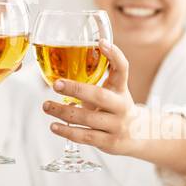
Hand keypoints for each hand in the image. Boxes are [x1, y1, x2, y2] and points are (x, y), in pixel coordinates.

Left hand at [43, 41, 139, 156]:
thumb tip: (64, 61)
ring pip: (88, 118)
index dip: (114, 55)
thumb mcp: (114, 90)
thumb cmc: (117, 108)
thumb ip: (97, 78)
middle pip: (99, 96)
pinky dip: (68, 131)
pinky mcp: (110, 142)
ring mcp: (117, 125)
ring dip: (64, 112)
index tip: (101, 43)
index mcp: (121, 89)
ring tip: (46, 106)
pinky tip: (54, 126)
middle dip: (76, 89)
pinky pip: (85, 136)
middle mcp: (121, 106)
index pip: (123, 68)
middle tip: (56, 84)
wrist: (139, 135)